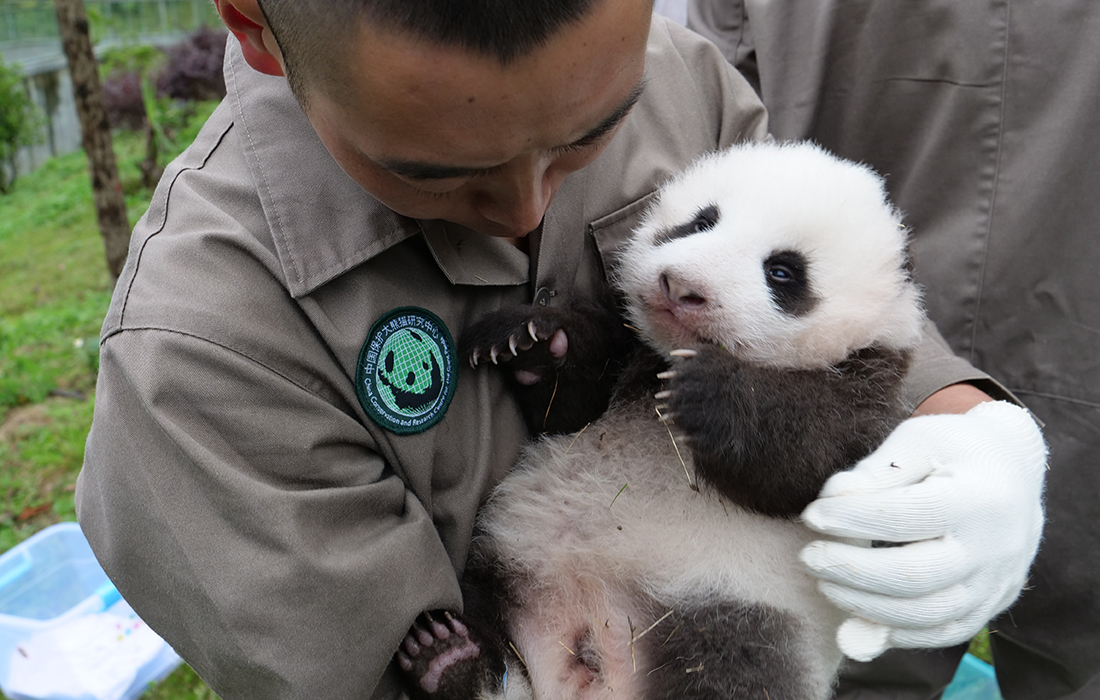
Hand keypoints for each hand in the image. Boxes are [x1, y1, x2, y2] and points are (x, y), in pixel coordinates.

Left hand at [799, 401, 1047, 661]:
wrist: (1016, 470)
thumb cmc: (954, 449)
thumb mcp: (918, 440)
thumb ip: (876, 470)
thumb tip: (834, 498)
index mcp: (979, 497)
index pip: (903, 518)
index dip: (850, 520)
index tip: (812, 516)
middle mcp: (995, 548)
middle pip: (915, 576)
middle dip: (851, 571)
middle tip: (809, 557)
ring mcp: (998, 582)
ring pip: (927, 615)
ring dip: (865, 606)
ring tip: (826, 582)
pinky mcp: (993, 604)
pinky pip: (942, 633)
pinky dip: (896, 631)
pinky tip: (858, 612)